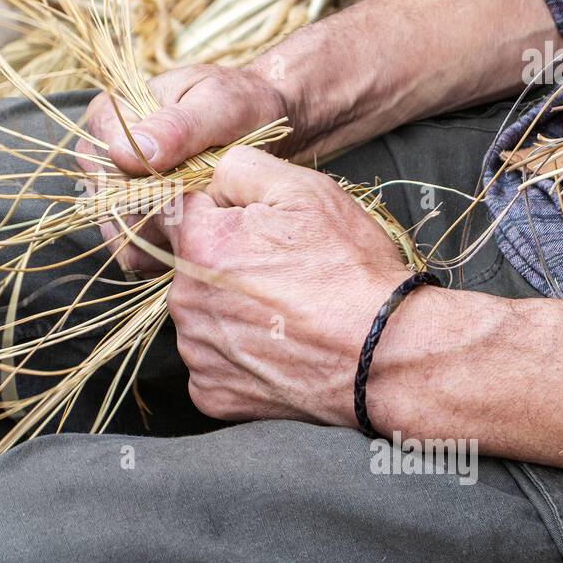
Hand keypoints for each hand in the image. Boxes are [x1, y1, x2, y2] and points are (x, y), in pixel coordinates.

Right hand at [76, 64, 294, 272]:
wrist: (262, 120)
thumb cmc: (240, 104)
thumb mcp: (217, 106)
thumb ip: (175, 128)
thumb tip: (124, 154)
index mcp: (111, 115)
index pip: (106, 166)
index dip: (149, 185)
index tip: (191, 185)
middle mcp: (104, 153)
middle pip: (111, 203)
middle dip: (159, 214)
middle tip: (205, 204)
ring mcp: (115, 188)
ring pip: (121, 232)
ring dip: (163, 237)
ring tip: (204, 220)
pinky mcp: (133, 215)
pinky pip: (133, 249)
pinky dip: (165, 251)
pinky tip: (196, 239)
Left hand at [162, 145, 413, 426]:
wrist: (384, 354)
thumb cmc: (350, 271)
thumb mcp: (306, 190)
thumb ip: (239, 168)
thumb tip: (209, 178)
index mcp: (199, 246)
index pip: (178, 210)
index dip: (218, 211)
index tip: (254, 227)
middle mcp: (185, 302)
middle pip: (187, 265)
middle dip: (222, 262)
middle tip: (279, 271)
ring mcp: (196, 353)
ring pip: (199, 314)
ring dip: (227, 309)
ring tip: (283, 311)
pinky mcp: (210, 394)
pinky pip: (211, 362)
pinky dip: (236, 355)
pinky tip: (275, 346)